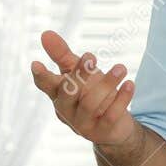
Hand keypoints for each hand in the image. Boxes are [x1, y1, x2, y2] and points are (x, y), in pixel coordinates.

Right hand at [31, 30, 137, 147]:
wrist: (115, 126)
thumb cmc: (91, 94)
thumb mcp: (77, 72)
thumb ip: (62, 55)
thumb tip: (45, 33)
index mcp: (58, 95)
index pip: (46, 85)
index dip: (41, 76)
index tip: (36, 64)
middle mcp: (67, 111)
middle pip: (68, 93)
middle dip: (79, 73)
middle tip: (91, 55)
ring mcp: (83, 124)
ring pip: (90, 103)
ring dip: (107, 83)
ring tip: (121, 67)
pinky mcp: (102, 132)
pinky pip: (111, 116)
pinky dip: (121, 99)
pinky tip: (129, 84)